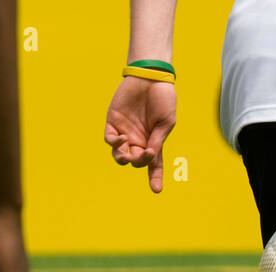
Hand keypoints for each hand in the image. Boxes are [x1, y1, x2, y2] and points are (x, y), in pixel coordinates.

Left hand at [104, 76, 176, 192]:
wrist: (150, 77)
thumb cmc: (163, 99)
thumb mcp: (166, 122)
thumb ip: (157, 139)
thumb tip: (149, 155)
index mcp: (153, 142)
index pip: (153, 165)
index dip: (155, 178)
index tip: (156, 190)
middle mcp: (138, 140)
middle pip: (134, 161)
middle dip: (138, 162)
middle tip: (144, 154)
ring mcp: (125, 132)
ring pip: (119, 155)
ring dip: (123, 158)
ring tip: (127, 152)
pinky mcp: (113, 122)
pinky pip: (109, 139)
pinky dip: (114, 143)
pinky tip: (122, 138)